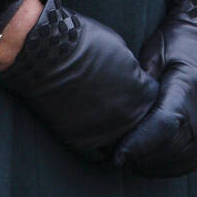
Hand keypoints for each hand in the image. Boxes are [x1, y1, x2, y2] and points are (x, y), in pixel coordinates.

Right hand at [0, 0, 158, 161]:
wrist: (46, 53)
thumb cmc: (82, 42)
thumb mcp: (120, 50)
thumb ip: (132, 74)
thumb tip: (132, 83)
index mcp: (144, 94)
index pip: (151, 101)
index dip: (137, 90)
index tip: (125, 84)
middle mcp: (130, 117)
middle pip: (137, 123)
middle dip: (127, 112)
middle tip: (109, 99)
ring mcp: (107, 132)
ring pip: (119, 141)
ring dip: (113, 130)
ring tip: (98, 114)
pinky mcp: (84, 142)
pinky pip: (98, 153)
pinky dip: (95, 142)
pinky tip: (87, 126)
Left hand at [112, 0, 196, 177]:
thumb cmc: (177, 43)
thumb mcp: (155, 51)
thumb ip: (141, 79)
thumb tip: (119, 104)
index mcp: (188, 89)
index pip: (163, 125)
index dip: (139, 143)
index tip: (117, 154)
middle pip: (170, 148)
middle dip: (140, 157)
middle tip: (112, 157)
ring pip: (180, 161)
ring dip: (152, 165)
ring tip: (127, 159)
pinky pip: (190, 163)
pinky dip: (168, 168)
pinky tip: (147, 162)